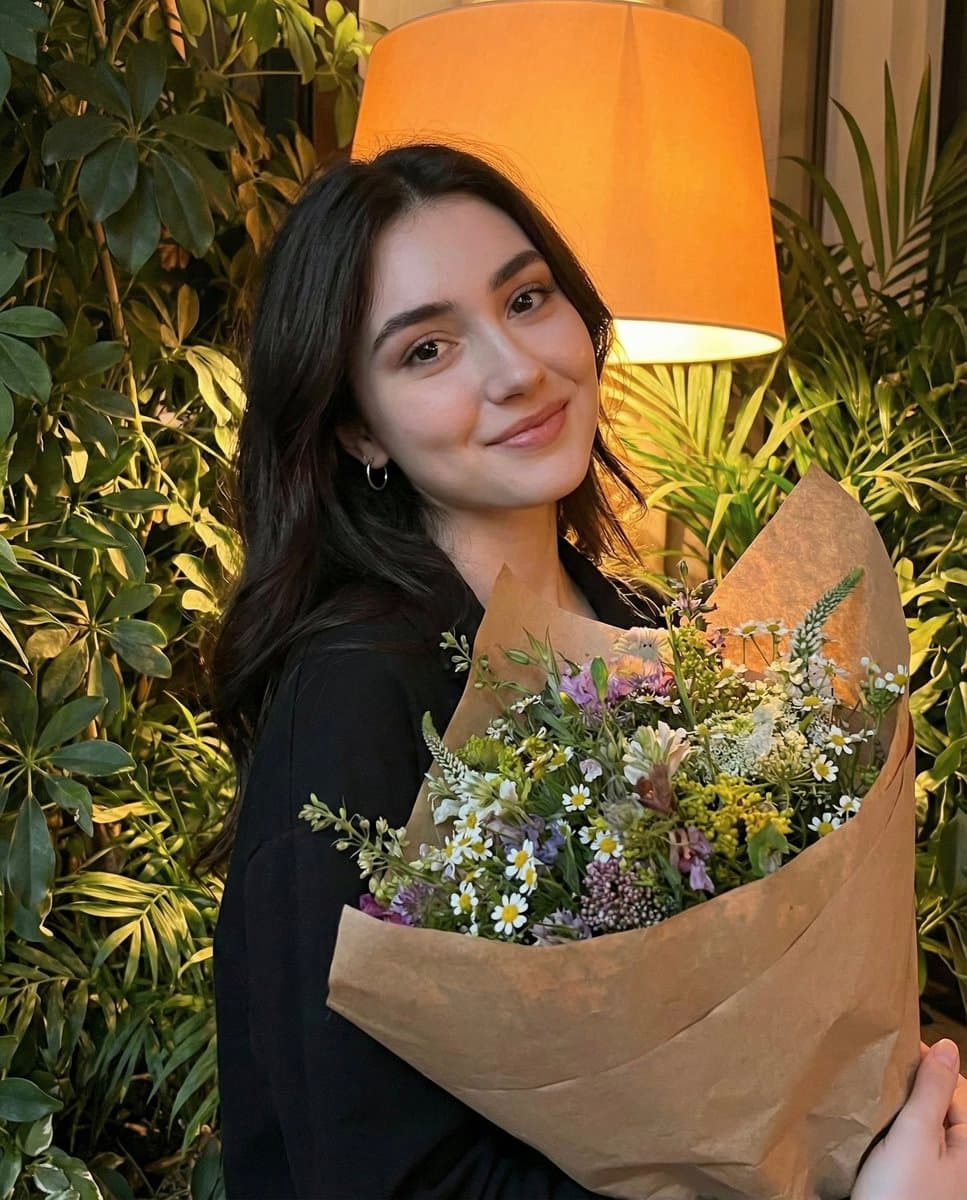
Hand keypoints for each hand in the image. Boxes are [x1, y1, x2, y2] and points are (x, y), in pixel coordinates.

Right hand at [852, 1038, 966, 1199]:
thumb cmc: (900, 1197)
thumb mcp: (915, 1136)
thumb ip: (932, 1091)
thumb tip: (948, 1046)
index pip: (956, 1084)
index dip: (928, 1060)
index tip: (894, 1044)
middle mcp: (960, 1157)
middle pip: (941, 1102)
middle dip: (914, 1083)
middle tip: (879, 1066)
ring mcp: (940, 1172)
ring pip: (923, 1123)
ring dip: (900, 1106)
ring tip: (873, 1092)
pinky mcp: (917, 1182)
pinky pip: (909, 1144)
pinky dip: (892, 1129)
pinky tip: (872, 1124)